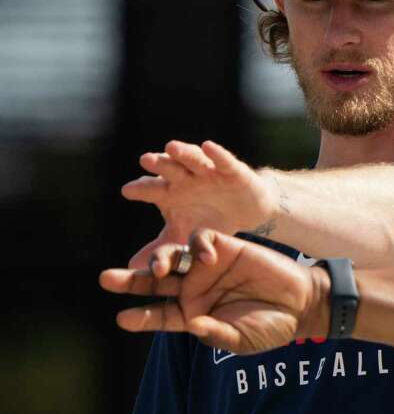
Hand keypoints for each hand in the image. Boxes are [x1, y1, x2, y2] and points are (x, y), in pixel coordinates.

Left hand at [100, 229, 329, 353]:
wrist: (301, 302)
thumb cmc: (270, 327)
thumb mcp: (241, 340)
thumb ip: (215, 334)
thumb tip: (191, 325)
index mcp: (192, 315)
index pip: (158, 315)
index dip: (139, 317)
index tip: (122, 319)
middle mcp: (194, 289)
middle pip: (154, 282)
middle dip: (130, 280)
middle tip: (108, 279)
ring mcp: (208, 267)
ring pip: (171, 256)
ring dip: (159, 259)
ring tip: (160, 267)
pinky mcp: (226, 247)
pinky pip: (201, 240)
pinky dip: (198, 245)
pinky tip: (208, 256)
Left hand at [122, 141, 278, 267]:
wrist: (245, 210)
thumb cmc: (208, 219)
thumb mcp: (184, 237)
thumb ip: (161, 250)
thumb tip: (131, 267)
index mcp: (169, 193)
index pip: (151, 189)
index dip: (140, 189)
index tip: (128, 191)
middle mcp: (186, 179)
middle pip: (168, 169)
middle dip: (159, 164)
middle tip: (146, 159)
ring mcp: (208, 172)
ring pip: (193, 160)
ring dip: (183, 153)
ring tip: (171, 147)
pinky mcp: (232, 171)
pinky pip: (224, 160)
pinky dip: (217, 153)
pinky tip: (208, 147)